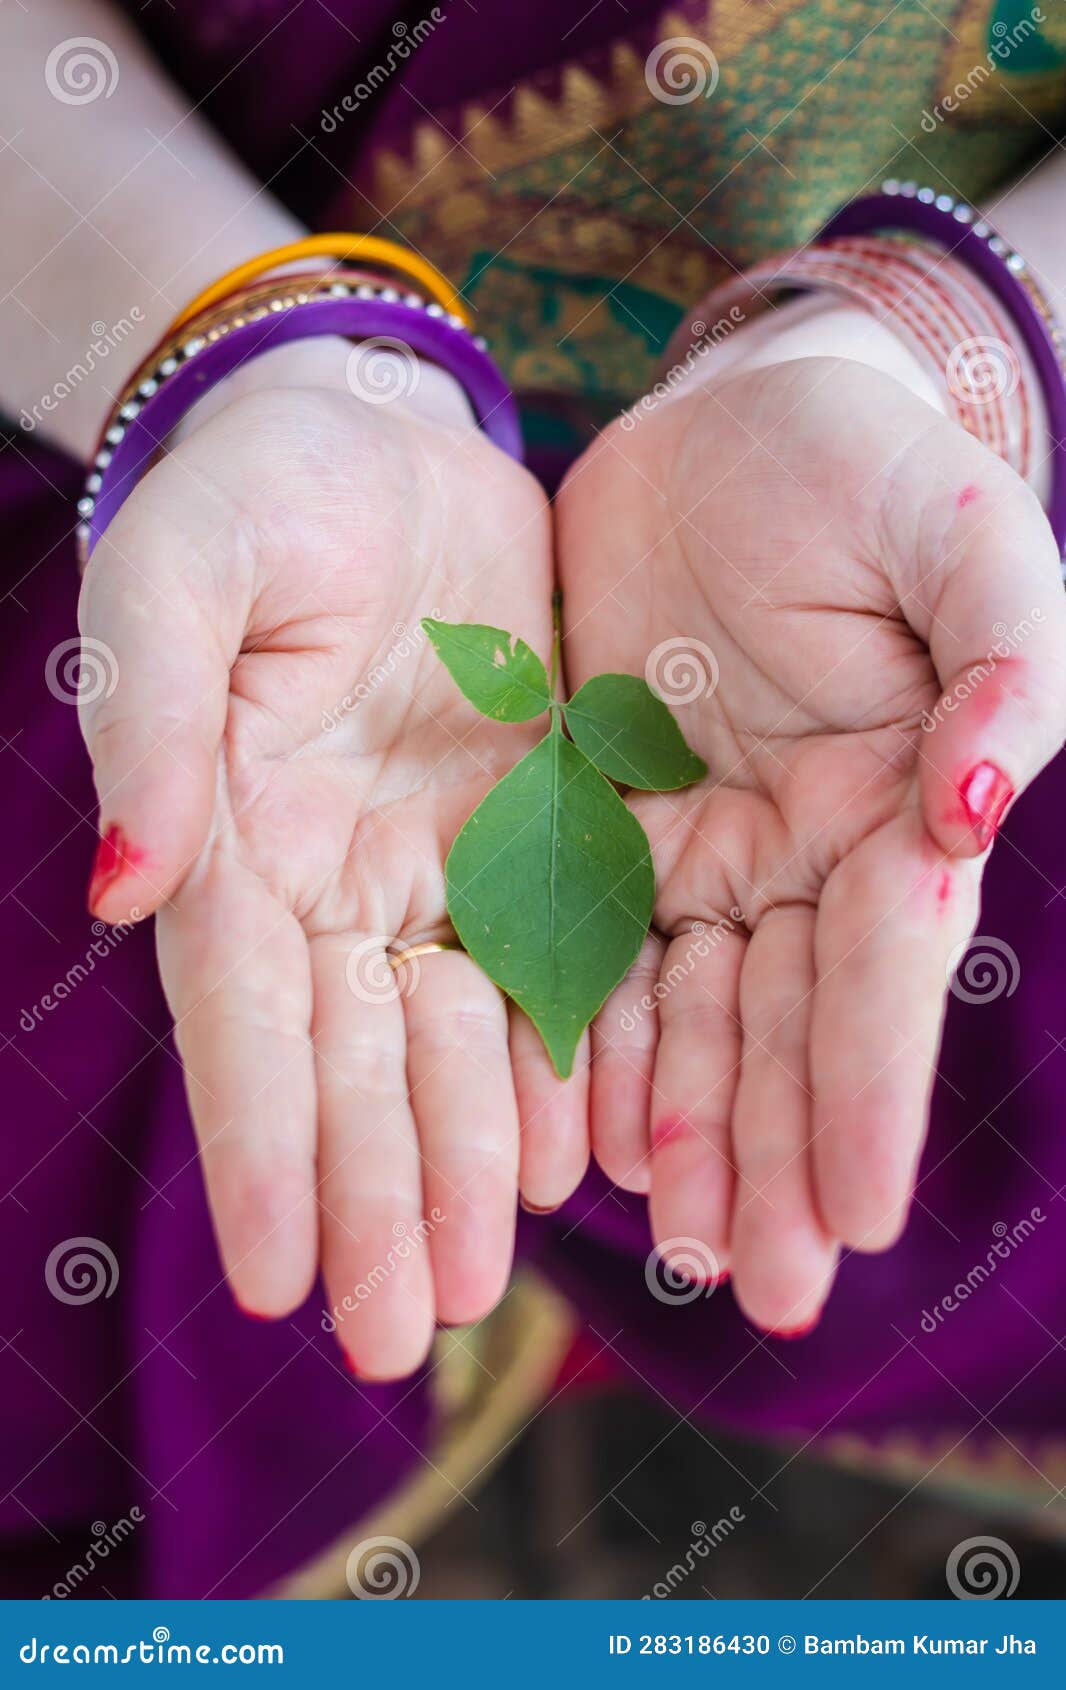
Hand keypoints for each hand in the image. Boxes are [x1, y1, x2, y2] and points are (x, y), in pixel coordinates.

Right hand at [79, 341, 586, 1377]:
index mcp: (236, 836)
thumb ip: (151, 720)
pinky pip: (549, 966)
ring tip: (488, 1283)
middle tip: (402, 1338)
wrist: (386, 437)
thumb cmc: (259, 493)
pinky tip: (577, 1153)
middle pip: (352, 1062)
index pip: (244, 1015)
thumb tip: (118, 884)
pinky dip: (559, 1060)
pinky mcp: (533, 834)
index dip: (260, 1145)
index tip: (278, 1277)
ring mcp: (437, 865)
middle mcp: (335, 879)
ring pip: (451, 1041)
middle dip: (373, 1198)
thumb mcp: (182, 573)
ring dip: (464, 1162)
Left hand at [557, 338, 1065, 1333]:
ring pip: (704, 1013)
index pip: (886, 962)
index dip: (874, 1085)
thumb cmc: (866, 464)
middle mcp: (813, 842)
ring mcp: (713, 840)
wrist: (738, 417)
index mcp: (903, 791)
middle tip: (771, 1291)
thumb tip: (986, 808)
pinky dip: (605, 1043)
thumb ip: (1007, 658)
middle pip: (796, 1020)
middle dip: (786, 1155)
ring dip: (699, 1134)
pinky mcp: (617, 818)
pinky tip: (598, 1140)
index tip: (862, 1212)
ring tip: (687, 1250)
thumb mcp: (962, 533)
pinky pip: (605, 947)